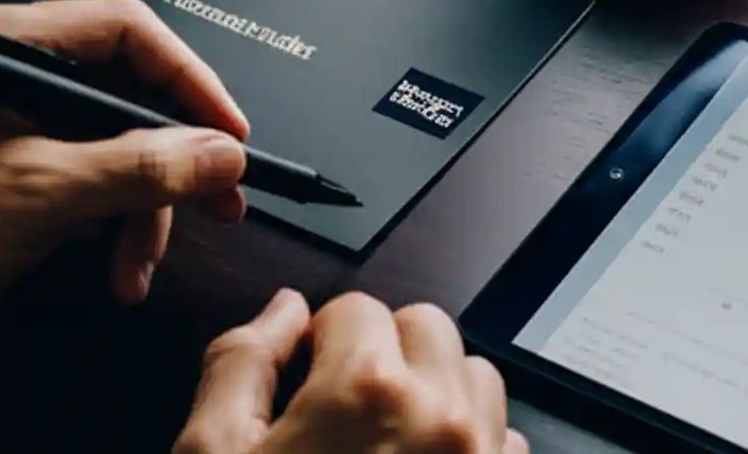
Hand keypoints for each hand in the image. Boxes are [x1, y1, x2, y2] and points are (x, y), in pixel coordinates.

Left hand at [0, 0, 250, 372]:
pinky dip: (124, 223)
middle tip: (223, 198)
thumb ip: (141, 167)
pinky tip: (122, 268)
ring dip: (150, 208)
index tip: (230, 132)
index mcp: (10, 44)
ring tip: (143, 264)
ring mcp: (32, 119)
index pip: (129, 32)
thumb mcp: (43, 194)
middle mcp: (24, 71)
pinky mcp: (38, 163)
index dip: (191, 80)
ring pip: (130, 145)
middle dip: (178, 157)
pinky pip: (109, 179)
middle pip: (138, 92)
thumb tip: (224, 153)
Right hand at [174, 290, 528, 453]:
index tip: (308, 380)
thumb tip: (282, 311)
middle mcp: (441, 417)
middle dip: (384, 352)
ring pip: (474, 373)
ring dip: (433, 389)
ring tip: (387, 439)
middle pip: (425, 325)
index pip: (356, 307)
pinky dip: (470, 441)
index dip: (322, 341)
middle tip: (344, 407)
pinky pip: (505, 437)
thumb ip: (242, 362)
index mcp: (366, 390)